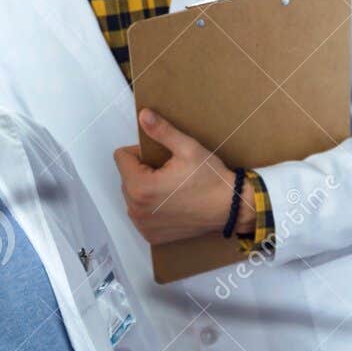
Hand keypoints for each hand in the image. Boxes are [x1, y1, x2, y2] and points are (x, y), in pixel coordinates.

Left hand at [111, 109, 252, 245]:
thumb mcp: (187, 149)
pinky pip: (140, 213)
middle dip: (143, 172)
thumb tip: (143, 115)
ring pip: (132, 195)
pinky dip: (151, 207)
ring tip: (172, 189)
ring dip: (145, 189)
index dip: (141, 152)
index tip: (162, 158)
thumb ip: (162, 131)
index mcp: (140, 186)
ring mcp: (143, 225)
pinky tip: (172, 204)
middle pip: (126, 177)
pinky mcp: (150, 235)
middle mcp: (136, 209)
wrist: (231, 209)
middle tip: (170, 174)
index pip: (121, 157)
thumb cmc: (211, 179)